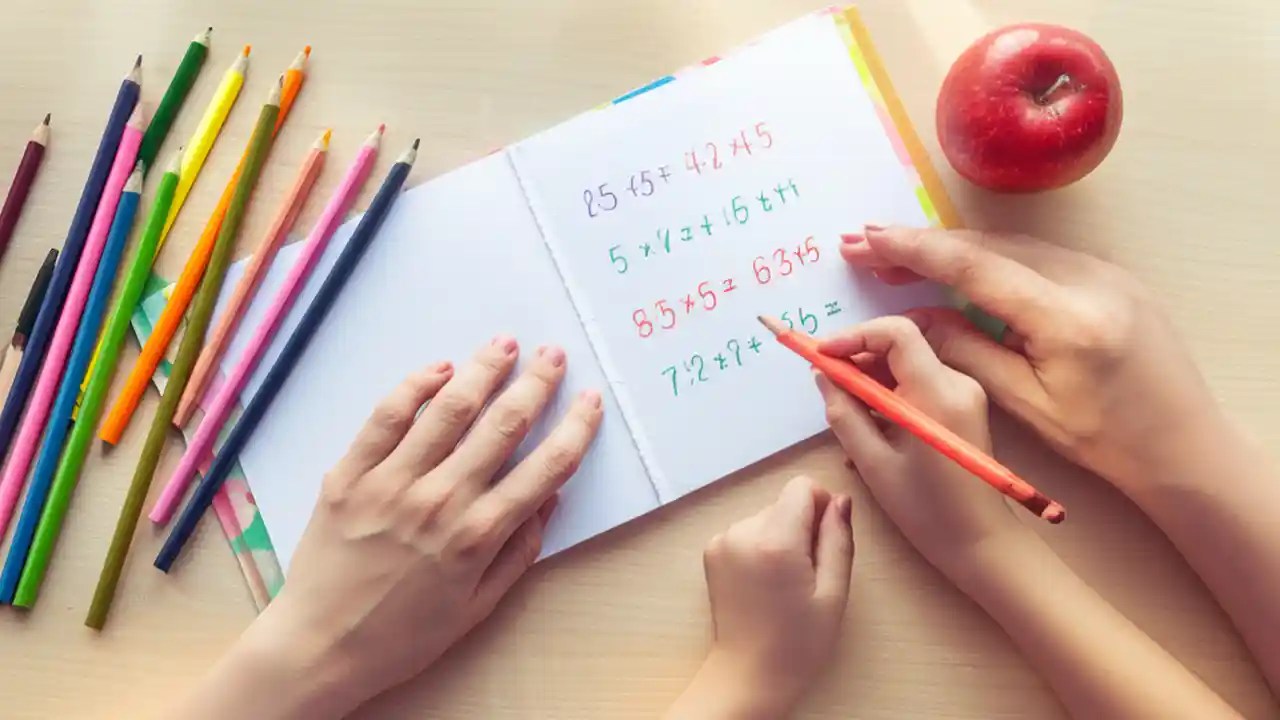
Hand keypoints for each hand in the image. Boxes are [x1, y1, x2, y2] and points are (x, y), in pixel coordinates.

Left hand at [230, 338, 602, 715]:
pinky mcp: (349, 475)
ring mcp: (391, 483)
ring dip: (482, 371)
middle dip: (534, 385)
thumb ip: (518, 552)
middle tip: (552, 354)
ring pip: (447, 410)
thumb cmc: (404, 636)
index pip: (545, 468)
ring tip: (504, 345)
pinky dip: (414, 387)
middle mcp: (440, 501)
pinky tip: (438, 370)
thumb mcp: (478, 607)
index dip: (574, 429)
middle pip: (501, 426)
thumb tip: (547, 501)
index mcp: (478, 536)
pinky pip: (385, 418)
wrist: (320, 647)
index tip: (588, 401)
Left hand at [666, 476, 853, 718]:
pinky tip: (765, 583)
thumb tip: (840, 500)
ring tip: (784, 583)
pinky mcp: (712, 551)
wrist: (749, 675)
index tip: (825, 542)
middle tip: (806, 575)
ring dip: (780, 539)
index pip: (801, 487)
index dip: (822, 507)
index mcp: (775, 541)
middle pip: (784, 503)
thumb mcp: (833, 593)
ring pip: (766, 517)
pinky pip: (747, 531)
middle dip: (801, 528)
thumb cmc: (797, 644)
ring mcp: (722, 541)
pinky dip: (760, 547)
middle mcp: (742, 533)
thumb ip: (838, 540)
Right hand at [815, 316, 1032, 574]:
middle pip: (901, 346)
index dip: (854, 336)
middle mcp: (956, 383)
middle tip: (825, 381)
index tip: (822, 354)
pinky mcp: (962, 405)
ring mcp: (963, 393)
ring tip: (844, 410)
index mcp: (937, 394)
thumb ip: (844, 413)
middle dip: (858, 357)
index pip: (897, 334)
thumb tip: (822, 374)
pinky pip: (917, 383)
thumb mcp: (874, 462)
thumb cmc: (926, 510)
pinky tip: (869, 424)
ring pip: (906, 364)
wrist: (980, 540)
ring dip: (871, 378)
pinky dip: (888, 393)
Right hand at [840, 225, 1215, 488]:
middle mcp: (1090, 279)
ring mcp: (1106, 271)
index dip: (915, 251)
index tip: (870, 239)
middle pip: (989, 246)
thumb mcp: (1027, 404)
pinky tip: (954, 267)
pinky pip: (1036, 256)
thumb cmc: (1107, 441)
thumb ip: (968, 352)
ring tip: (893, 255)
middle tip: (862, 244)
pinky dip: (989, 258)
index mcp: (1067, 318)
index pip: (976, 267)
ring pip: (1010, 246)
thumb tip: (915, 316)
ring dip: (951, 249)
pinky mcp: (1111, 276)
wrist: (1187, 445)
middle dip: (921, 244)